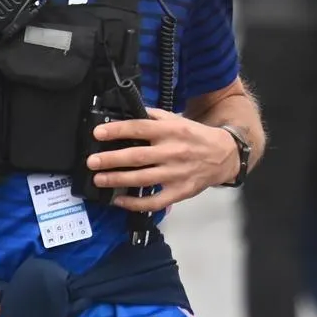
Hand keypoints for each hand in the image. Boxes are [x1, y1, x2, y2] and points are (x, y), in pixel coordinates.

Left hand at [87, 109, 238, 212]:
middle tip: (92, 161)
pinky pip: (155, 201)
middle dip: (112, 159)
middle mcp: (173, 152)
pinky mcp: (180, 191)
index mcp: (172, 131)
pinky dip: (136, 203)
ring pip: (143, 179)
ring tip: (99, 179)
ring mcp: (177, 174)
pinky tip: (120, 201)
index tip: (98, 133)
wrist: (224, 155)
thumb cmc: (196, 137)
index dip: (117, 130)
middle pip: (137, 156)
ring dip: (118, 180)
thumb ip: (155, 116)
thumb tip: (129, 112)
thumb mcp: (178, 120)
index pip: (140, 128)